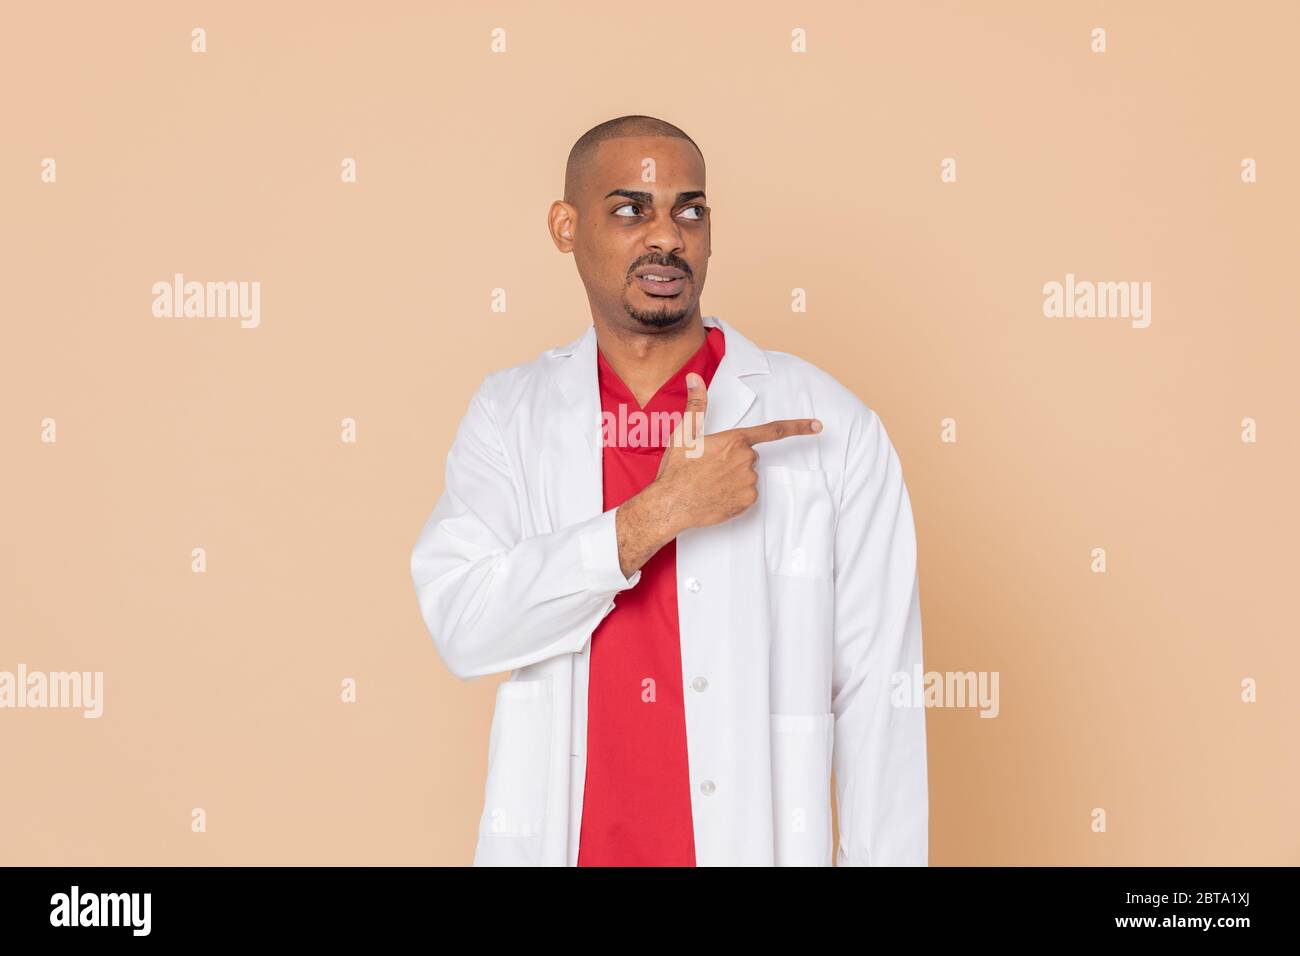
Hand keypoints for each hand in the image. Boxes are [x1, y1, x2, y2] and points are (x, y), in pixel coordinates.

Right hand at [653, 371, 822, 530]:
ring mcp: (749, 482)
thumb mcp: (684, 433)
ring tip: (709, 481)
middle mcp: (746, 460)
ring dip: (733, 477)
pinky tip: (715, 495)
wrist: (670, 504)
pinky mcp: (747, 501)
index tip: (818, 425)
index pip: (773, 431)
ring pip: (747, 475)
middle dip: (733, 459)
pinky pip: (747, 494)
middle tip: (709, 466)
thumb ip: (696, 405)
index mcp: (734, 440)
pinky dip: (734, 494)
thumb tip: (695, 378)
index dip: (798, 427)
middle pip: (749, 455)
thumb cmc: (676, 469)